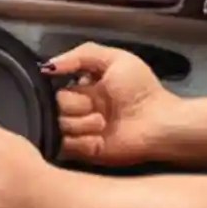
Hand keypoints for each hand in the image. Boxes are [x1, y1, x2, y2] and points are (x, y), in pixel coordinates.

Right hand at [45, 42, 176, 166]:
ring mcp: (82, 132)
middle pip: (55, 106)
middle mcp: (80, 109)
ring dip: (81, 123)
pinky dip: (81, 142)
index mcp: (85, 88)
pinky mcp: (86, 152)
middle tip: (98, 107)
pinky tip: (99, 139)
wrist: (159, 122)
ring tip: (103, 123)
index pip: (56, 87)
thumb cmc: (142, 90)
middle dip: (75, 105)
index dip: (65, 87)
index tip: (81, 86)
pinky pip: (66, 148)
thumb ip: (81, 55)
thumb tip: (47, 66)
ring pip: (58, 126)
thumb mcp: (116, 59)